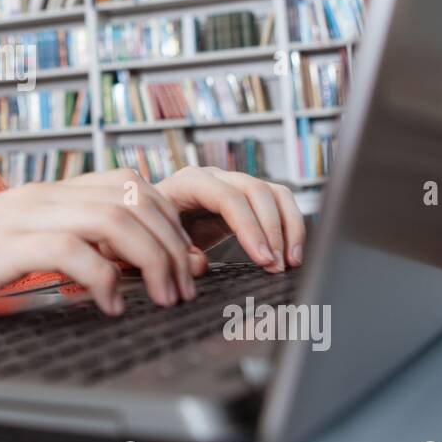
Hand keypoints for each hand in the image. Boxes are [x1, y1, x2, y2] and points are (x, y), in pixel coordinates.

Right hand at [0, 168, 202, 317]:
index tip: (184, 259)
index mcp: (50, 192)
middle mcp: (43, 194)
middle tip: (185, 287)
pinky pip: (70, 250)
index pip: (128, 183)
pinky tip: (111, 306)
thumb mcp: (24, 245)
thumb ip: (71, 246)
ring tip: (162, 298)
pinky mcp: (6, 245)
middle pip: (132, 198)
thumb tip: (125, 271)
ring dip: (151, 260)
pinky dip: (103, 279)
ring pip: (113, 218)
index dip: (167, 218)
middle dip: (172, 243)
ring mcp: (25, 215)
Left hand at [154, 166, 305, 274]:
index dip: (249, 227)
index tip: (262, 259)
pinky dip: (290, 225)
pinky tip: (292, 254)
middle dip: (271, 230)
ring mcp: (232, 183)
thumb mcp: (153, 241)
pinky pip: (279, 202)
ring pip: (273, 193)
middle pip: (255, 190)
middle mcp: (213, 177)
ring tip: (290, 262)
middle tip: (277, 265)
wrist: (149, 224)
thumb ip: (173, 251)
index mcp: (186, 182)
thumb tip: (199, 264)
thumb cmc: (149, 232)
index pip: (227, 196)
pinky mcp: (247, 198)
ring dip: (287, 228)